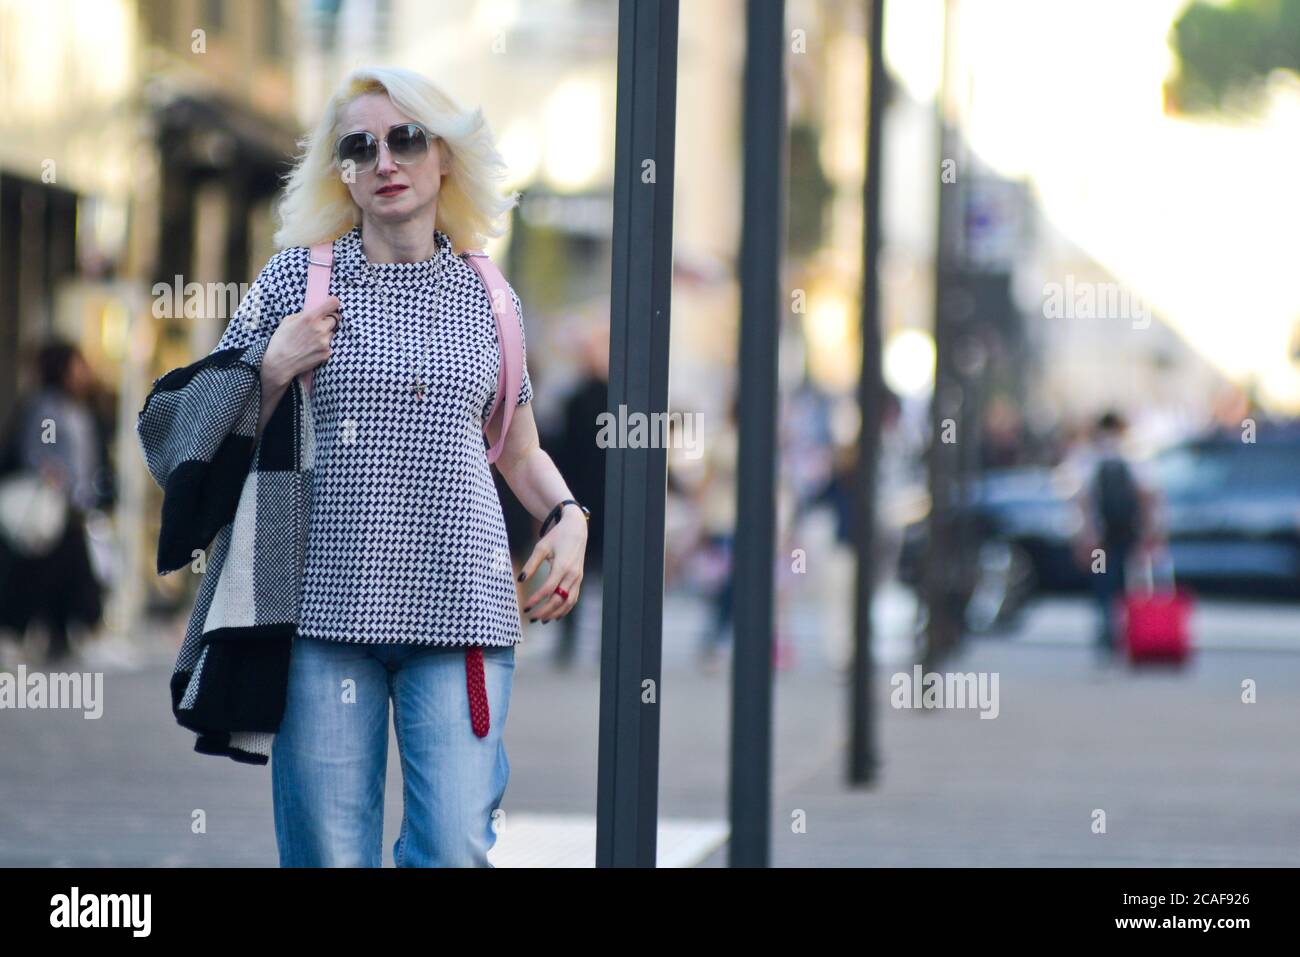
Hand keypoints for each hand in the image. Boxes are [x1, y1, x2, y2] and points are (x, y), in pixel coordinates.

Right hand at [263, 295, 340, 388]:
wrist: (279, 363)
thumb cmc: (280, 340)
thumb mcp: (288, 320)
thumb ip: (304, 314)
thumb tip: (315, 310)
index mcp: (310, 318)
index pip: (333, 304)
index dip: (333, 303)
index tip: (331, 305)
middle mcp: (320, 329)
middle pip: (334, 319)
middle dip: (327, 321)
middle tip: (317, 326)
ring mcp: (325, 342)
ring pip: (331, 333)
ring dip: (324, 334)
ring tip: (309, 341)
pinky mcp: (327, 353)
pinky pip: (329, 345)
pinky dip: (322, 346)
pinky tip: (310, 350)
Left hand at [519, 508, 587, 622]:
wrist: (576, 529)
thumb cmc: (556, 537)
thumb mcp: (541, 547)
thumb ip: (531, 564)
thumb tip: (520, 580)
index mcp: (562, 566)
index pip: (548, 589)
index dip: (536, 600)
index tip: (525, 607)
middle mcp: (572, 574)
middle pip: (558, 599)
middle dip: (545, 611)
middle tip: (532, 618)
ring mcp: (578, 578)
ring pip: (568, 602)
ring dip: (556, 613)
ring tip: (543, 620)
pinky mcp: (579, 579)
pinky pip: (574, 598)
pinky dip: (565, 609)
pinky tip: (556, 614)